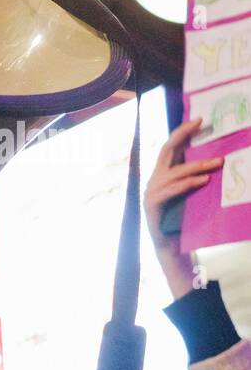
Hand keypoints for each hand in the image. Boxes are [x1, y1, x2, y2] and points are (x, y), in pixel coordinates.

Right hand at [144, 118, 221, 299]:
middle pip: (166, 151)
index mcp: (162, 175)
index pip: (170, 148)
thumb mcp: (191, 194)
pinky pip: (170, 191)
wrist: (171, 249)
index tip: (199, 120)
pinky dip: (187, 184)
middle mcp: (154, 180)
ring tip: (218, 164)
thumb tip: (219, 161)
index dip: (182, 132)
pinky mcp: (151, 207)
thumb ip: (195, 179)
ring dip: (197, 166)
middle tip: (202, 125)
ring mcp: (150, 193)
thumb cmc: (183, 221)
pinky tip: (203, 181)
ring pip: (173, 172)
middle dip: (183, 136)